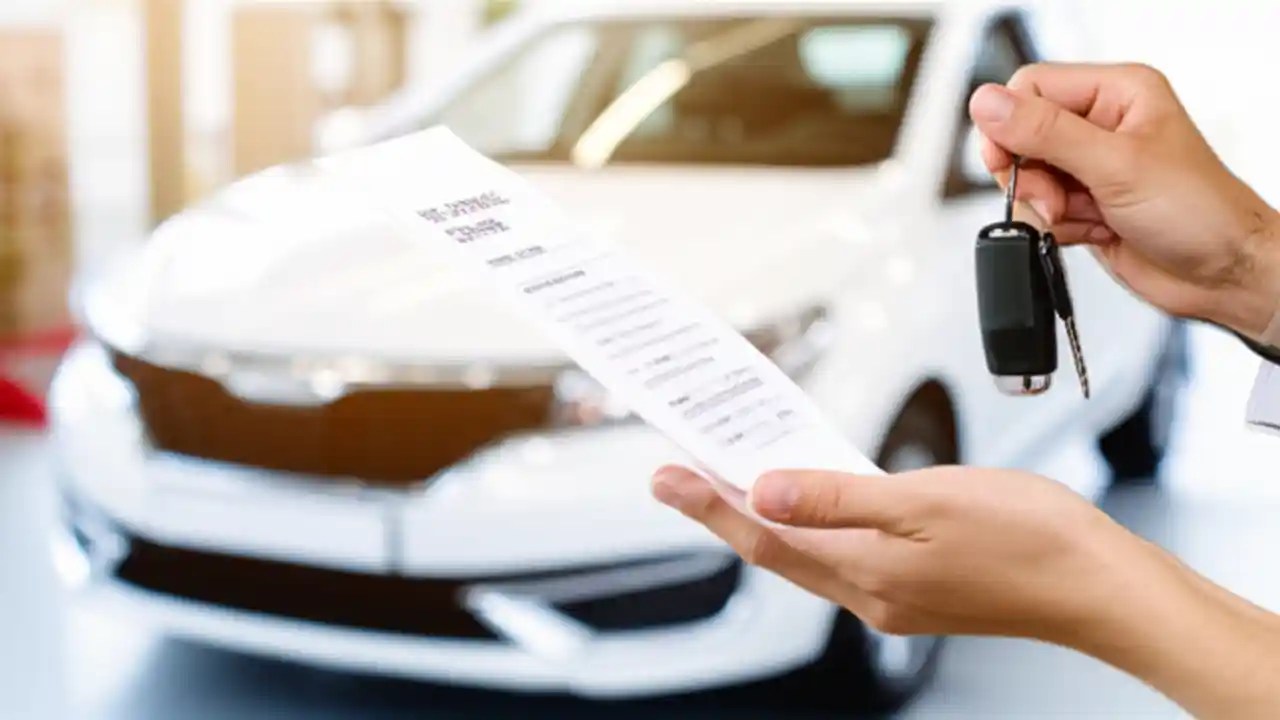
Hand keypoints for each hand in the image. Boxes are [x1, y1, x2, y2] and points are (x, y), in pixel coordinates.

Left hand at [653, 465, 1279, 717]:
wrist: (1100, 585)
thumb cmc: (1028, 538)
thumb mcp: (926, 502)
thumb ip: (838, 498)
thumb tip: (763, 492)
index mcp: (866, 573)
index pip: (765, 537)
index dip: (709, 504)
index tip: (665, 475)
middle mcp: (870, 593)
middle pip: (776, 549)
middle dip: (721, 510)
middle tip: (675, 475)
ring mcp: (894, 596)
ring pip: (807, 554)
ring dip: (764, 519)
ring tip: (727, 482)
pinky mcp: (919, 589)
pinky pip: (844, 555)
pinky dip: (814, 526)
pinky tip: (811, 503)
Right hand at [969, 63, 1279, 339]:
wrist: (1223, 274)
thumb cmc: (1200, 212)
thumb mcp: (1116, 164)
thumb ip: (1046, 133)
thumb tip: (988, 104)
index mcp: (1117, 93)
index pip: (1030, 87)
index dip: (1010, 124)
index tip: (1010, 160)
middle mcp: (1100, 125)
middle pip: (1020, 136)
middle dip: (1029, 174)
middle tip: (1054, 196)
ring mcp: (1090, 167)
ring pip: (1025, 178)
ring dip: (1044, 206)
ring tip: (1080, 217)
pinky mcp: (1082, 204)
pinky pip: (1038, 211)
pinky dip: (1054, 228)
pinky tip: (1091, 231)